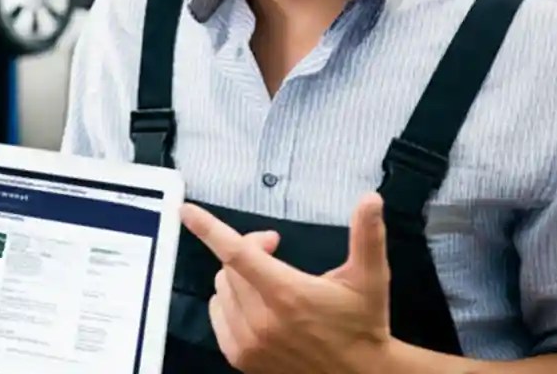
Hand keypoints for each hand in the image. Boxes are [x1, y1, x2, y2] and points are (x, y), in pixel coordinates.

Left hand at [183, 193, 393, 373]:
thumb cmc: (362, 324)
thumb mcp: (370, 278)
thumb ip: (367, 236)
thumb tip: (370, 198)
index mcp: (287, 293)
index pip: (237, 252)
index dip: (208, 228)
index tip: (186, 210)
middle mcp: (262, 319)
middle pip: (230, 267)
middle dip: (249, 251)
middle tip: (273, 248)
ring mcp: (249, 342)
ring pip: (222, 289)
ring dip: (238, 277)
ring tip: (268, 280)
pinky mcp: (241, 358)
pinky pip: (218, 314)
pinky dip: (229, 302)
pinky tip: (254, 304)